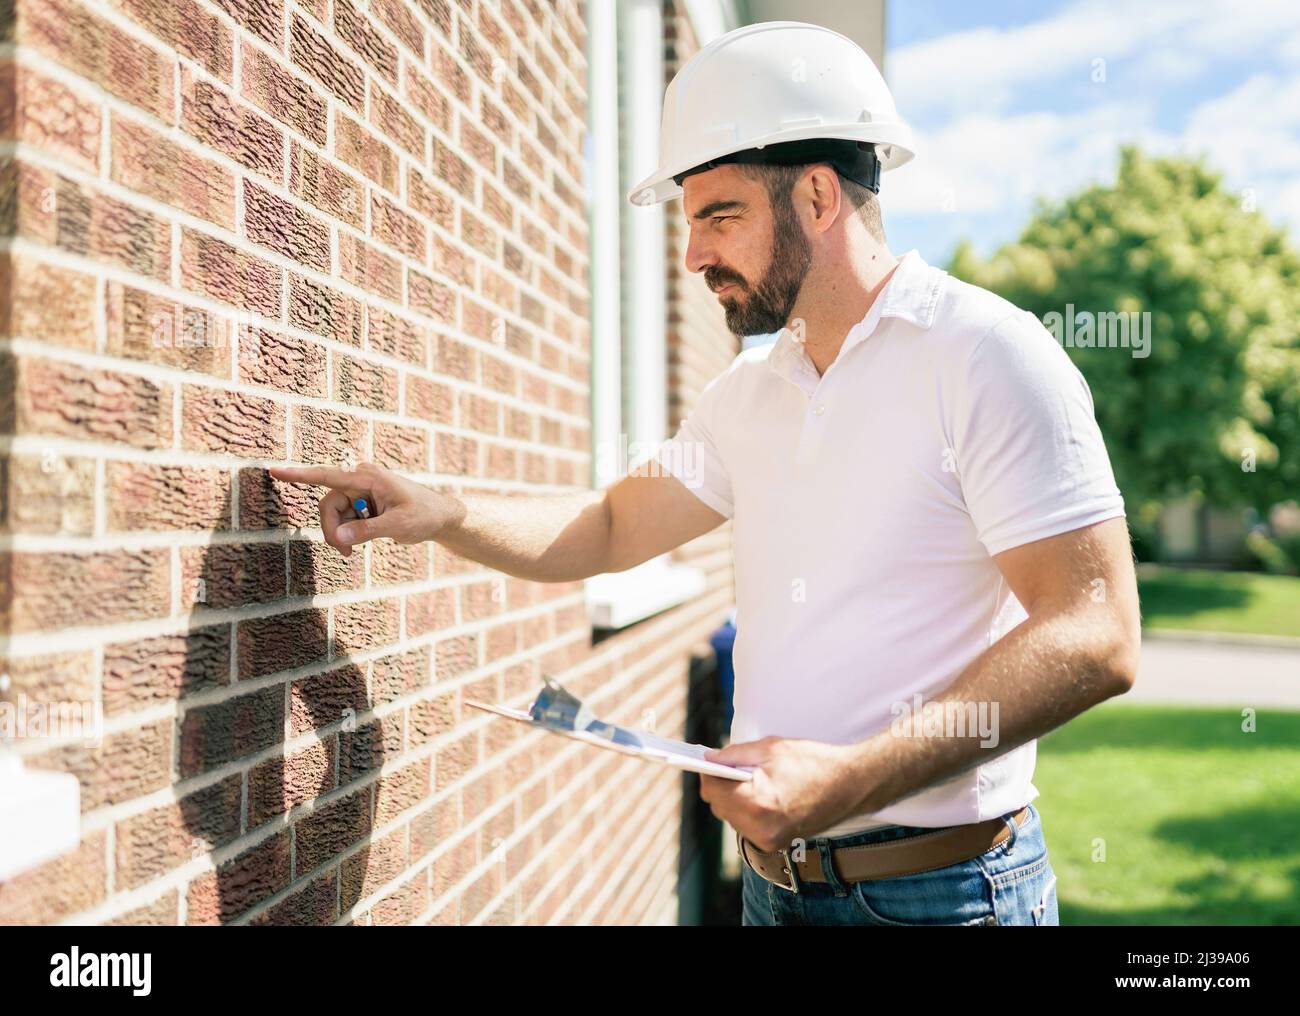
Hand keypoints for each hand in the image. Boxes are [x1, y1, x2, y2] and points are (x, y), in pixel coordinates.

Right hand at [265, 461, 460, 556]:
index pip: (327, 476)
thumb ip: (367, 531)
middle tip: (345, 553)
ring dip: (340, 534)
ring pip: (334, 515)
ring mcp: (360, 492)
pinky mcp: (362, 503)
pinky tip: (360, 542)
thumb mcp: (398, 525)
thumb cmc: (424, 515)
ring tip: (355, 551)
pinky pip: (343, 519)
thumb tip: (339, 536)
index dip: (299, 475)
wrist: (440, 517)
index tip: (274, 471)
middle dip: (332, 530)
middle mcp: (360, 480)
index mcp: (368, 477)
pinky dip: (347, 533)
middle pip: (328, 506)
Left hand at [699, 736, 868, 851]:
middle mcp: (760, 828)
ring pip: (731, 817)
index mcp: (757, 802)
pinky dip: (747, 809)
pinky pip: (747, 825)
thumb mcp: (770, 748)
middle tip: (726, 765)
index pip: (713, 788)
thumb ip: (734, 755)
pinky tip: (759, 792)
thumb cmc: (813, 762)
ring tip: (747, 778)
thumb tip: (709, 758)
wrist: (851, 785)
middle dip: (719, 784)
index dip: (707, 771)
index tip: (704, 759)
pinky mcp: (776, 844)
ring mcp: (768, 840)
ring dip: (732, 797)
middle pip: (718, 806)